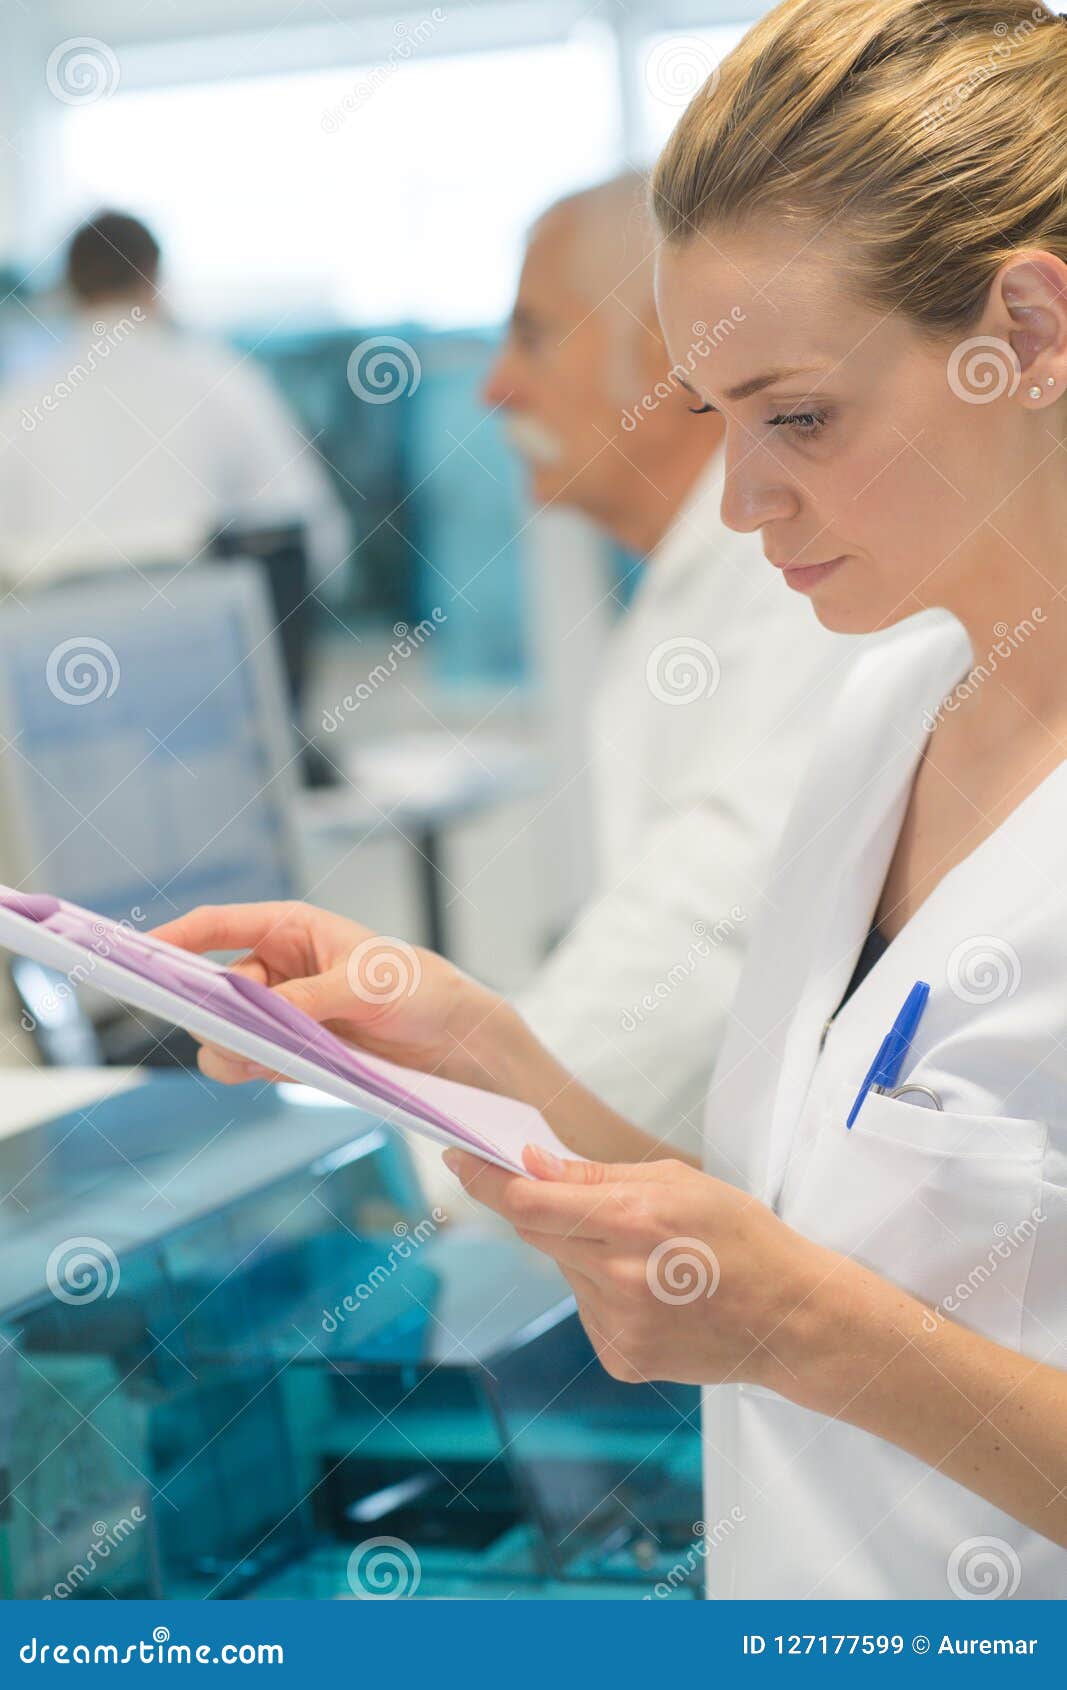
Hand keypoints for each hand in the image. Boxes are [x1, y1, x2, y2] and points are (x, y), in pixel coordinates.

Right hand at [151, 900, 515, 1091]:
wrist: (452, 1039)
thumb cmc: (417, 986)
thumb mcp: (368, 983)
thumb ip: (314, 996)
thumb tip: (270, 1011)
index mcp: (291, 929)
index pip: (218, 926)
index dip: (176, 937)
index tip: (140, 953)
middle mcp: (277, 970)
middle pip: (214, 987)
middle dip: (207, 1007)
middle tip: (213, 1026)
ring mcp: (281, 1014)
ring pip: (227, 1031)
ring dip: (230, 1045)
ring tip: (246, 1055)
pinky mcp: (291, 1052)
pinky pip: (252, 1061)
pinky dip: (251, 1068)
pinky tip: (262, 1068)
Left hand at [443, 1145, 830, 1388]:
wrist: (790, 1318)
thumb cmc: (741, 1237)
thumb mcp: (677, 1181)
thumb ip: (596, 1176)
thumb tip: (531, 1163)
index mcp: (631, 1222)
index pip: (528, 1201)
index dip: (485, 1179)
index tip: (459, 1159)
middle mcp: (617, 1278)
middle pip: (537, 1233)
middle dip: (543, 1208)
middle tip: (579, 1199)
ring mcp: (616, 1326)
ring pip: (565, 1270)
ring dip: (584, 1253)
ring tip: (647, 1255)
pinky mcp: (619, 1358)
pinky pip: (586, 1308)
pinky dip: (603, 1292)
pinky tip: (652, 1292)